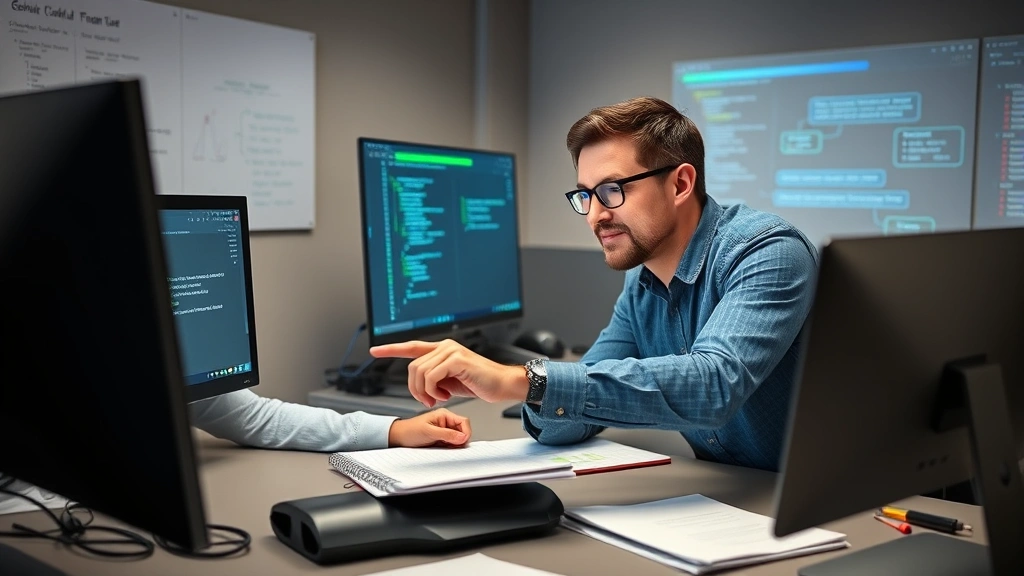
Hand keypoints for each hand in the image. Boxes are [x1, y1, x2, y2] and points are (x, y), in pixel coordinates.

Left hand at [370, 339, 527, 407]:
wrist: (502, 385)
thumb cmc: (479, 384)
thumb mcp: (450, 381)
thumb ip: (434, 378)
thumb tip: (419, 385)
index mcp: (443, 350)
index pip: (412, 346)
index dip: (392, 348)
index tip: (375, 350)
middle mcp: (445, 346)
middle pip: (412, 366)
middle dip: (414, 388)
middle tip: (428, 400)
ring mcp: (451, 351)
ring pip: (420, 372)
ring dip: (424, 392)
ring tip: (438, 399)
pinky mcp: (457, 359)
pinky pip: (431, 376)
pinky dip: (433, 390)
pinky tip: (445, 395)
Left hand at [387, 408, 471, 446]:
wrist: (398, 437)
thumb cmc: (409, 431)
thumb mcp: (429, 432)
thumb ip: (447, 434)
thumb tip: (463, 437)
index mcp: (444, 415)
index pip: (464, 421)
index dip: (466, 432)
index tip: (462, 442)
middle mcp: (446, 421)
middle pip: (463, 430)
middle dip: (461, 440)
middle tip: (452, 446)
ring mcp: (444, 430)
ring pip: (458, 438)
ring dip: (455, 444)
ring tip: (445, 447)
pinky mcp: (442, 439)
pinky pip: (452, 443)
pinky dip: (451, 448)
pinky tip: (443, 449)